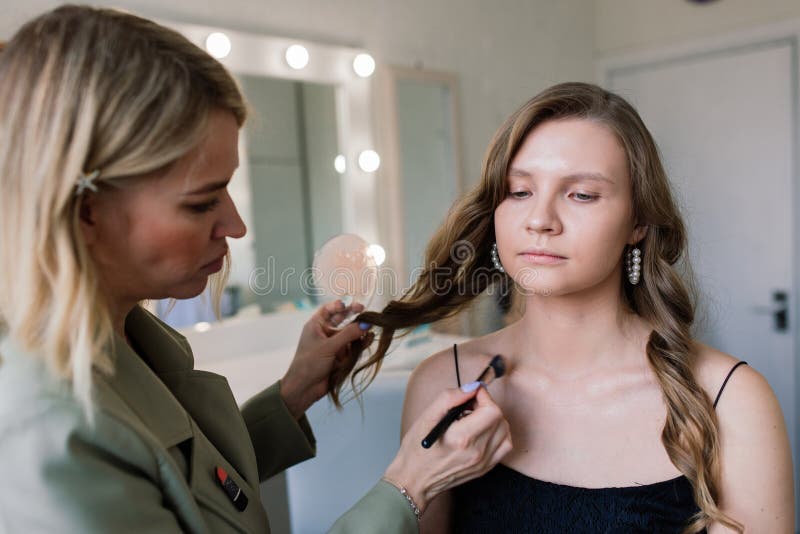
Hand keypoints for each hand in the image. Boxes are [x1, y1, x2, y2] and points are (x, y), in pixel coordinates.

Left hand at [280, 300, 373, 417]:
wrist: (304, 388)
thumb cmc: (310, 363)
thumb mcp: (329, 346)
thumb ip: (349, 334)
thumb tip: (366, 323)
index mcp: (315, 326)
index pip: (328, 309)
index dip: (339, 305)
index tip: (349, 304)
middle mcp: (324, 333)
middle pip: (341, 319)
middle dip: (352, 315)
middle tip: (364, 310)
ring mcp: (333, 345)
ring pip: (350, 334)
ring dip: (358, 331)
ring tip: (370, 328)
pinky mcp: (340, 357)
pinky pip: (353, 347)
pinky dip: (361, 344)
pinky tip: (369, 339)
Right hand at [382, 386, 511, 512]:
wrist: (415, 479)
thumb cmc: (417, 449)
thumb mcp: (427, 417)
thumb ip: (450, 398)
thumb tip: (472, 388)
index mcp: (462, 438)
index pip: (492, 410)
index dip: (484, 397)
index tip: (472, 395)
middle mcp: (476, 452)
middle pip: (500, 419)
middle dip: (487, 406)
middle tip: (469, 407)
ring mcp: (483, 462)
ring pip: (505, 431)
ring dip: (494, 419)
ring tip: (474, 420)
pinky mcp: (485, 468)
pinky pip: (504, 446)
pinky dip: (498, 433)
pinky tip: (482, 432)